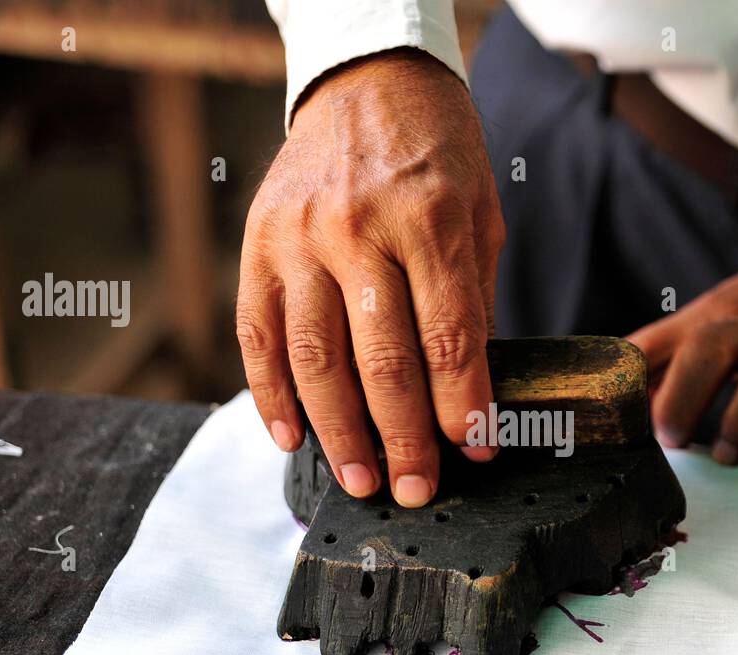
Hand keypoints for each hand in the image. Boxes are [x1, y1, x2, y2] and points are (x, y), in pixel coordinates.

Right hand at [236, 49, 504, 507]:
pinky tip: (290, 439)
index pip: (448, 339)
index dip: (463, 407)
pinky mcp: (257, 245)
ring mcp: (298, 238)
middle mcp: (357, 229)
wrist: (368, 83)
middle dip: (403, 438)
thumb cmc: (438, 156)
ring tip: (361, 480)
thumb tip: (467, 397)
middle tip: (418, 489)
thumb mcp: (480, 216)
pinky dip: (270, 394)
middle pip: (381, 360)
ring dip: (337, 432)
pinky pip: (258, 335)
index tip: (475, 450)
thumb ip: (471, 302)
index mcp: (428, 220)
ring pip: (314, 358)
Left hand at [626, 235, 737, 493]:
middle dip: (682, 395)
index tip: (608, 427)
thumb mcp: (722, 314)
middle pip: (710, 345)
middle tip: (668, 439)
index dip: (626, 385)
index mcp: (716, 316)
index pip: (658, 343)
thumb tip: (615, 401)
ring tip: (726, 456)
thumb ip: (669, 351)